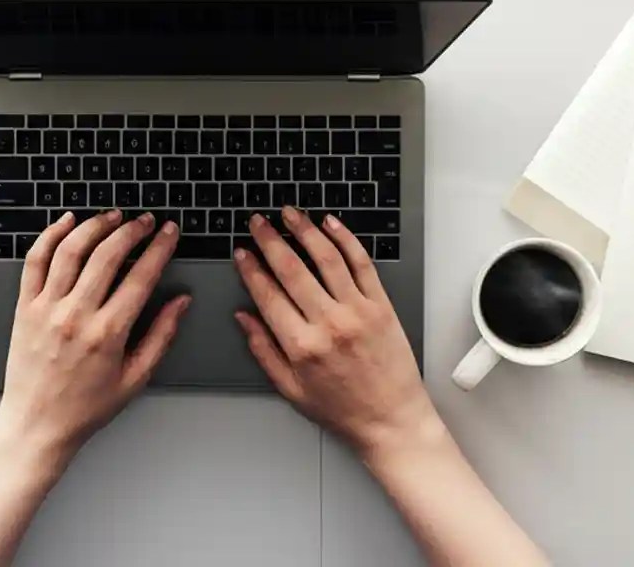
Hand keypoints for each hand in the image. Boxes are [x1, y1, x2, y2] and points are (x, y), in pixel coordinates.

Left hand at [0, 209, 188, 460]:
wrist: (36, 425)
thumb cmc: (84, 408)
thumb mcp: (135, 379)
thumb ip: (161, 336)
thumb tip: (181, 303)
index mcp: (108, 334)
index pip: (141, 276)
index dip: (160, 248)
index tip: (170, 233)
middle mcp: (76, 315)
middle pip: (108, 254)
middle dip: (132, 229)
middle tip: (146, 221)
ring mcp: (47, 308)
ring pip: (71, 249)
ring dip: (95, 225)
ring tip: (113, 217)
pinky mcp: (25, 307)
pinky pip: (35, 260)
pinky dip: (50, 235)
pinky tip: (66, 222)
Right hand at [233, 206, 438, 457]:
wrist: (392, 420)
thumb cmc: (343, 410)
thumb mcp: (290, 389)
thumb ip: (263, 350)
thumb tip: (243, 318)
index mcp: (301, 346)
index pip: (267, 294)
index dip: (250, 269)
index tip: (241, 253)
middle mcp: (329, 324)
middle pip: (291, 269)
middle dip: (269, 240)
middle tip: (258, 223)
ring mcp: (358, 311)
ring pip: (326, 258)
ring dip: (304, 230)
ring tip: (290, 214)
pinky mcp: (381, 306)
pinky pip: (362, 264)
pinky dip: (345, 239)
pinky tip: (331, 224)